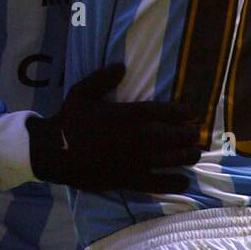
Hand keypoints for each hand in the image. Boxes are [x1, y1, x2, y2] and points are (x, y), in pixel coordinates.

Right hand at [28, 63, 200, 191]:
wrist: (55, 152)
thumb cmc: (69, 120)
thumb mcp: (82, 91)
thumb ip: (103, 77)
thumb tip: (122, 66)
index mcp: (129, 114)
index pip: (165, 111)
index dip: (182, 112)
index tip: (191, 113)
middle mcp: (137, 137)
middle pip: (174, 135)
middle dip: (189, 134)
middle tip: (196, 134)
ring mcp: (135, 160)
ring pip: (171, 159)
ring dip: (187, 156)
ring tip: (195, 154)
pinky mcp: (129, 179)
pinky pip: (157, 183)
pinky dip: (174, 182)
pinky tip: (184, 181)